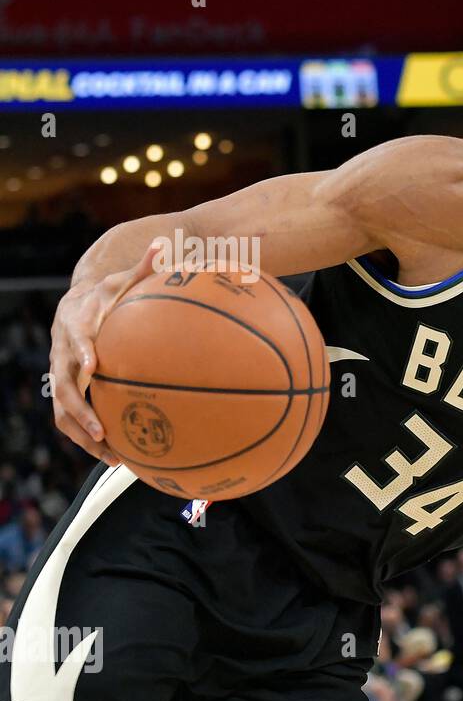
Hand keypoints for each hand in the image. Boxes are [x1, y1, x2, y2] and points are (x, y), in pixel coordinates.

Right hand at [50, 243, 161, 463]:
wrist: (76, 305)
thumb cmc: (107, 293)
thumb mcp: (122, 279)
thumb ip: (143, 266)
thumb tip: (164, 243)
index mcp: (75, 324)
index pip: (73, 338)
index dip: (80, 352)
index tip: (93, 368)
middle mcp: (62, 352)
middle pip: (61, 385)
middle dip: (79, 409)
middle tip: (102, 430)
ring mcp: (61, 374)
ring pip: (60, 409)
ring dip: (82, 434)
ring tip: (111, 457)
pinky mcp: (67, 390)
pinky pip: (71, 419)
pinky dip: (89, 438)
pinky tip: (117, 457)